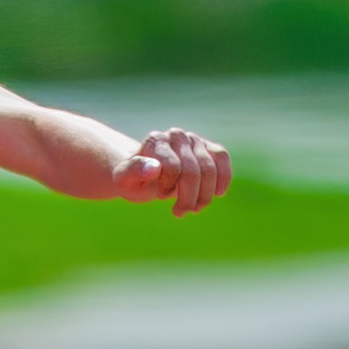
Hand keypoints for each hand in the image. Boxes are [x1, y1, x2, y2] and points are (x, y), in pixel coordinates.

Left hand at [114, 126, 229, 215]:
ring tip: (195, 209)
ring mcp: (193, 139)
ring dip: (204, 195)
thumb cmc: (134, 179)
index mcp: (156, 140)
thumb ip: (133, 171)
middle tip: (180, 213)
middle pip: (192, 171)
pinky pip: (221, 157)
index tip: (159, 195)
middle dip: (188, 198)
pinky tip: (218, 193)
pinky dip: (223, 177)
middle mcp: (176, 135)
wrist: (146, 175)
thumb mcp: (124, 180)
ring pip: (209, 168)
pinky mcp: (207, 146)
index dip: (168, 188)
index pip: (171, 167)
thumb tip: (154, 167)